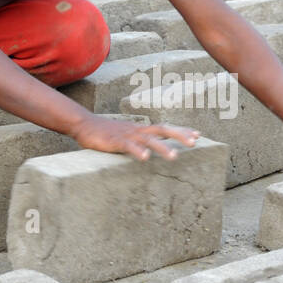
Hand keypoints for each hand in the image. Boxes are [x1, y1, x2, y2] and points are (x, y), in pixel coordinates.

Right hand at [70, 117, 201, 161]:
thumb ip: (139, 141)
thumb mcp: (126, 135)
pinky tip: (145, 158)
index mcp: (141, 129)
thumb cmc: (105, 133)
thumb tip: (150, 149)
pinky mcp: (115, 141)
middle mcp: (137, 130)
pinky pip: (128, 146)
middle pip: (162, 129)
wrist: (84, 124)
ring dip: (162, 147)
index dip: (181, 130)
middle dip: (179, 135)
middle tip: (194, 142)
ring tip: (174, 157)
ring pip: (148, 140)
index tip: (198, 135)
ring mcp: (127, 135)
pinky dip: (137, 151)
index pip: (165, 128)